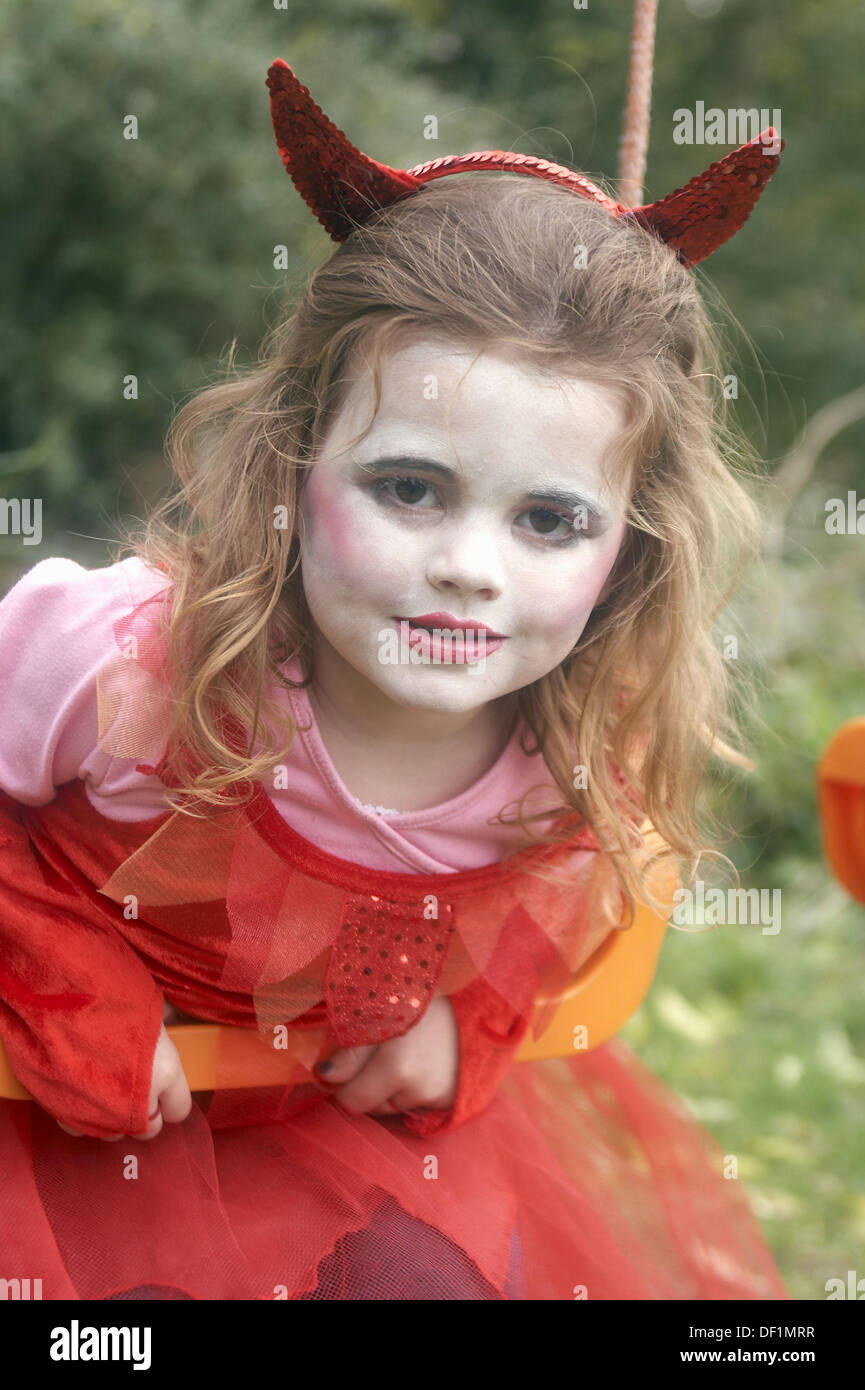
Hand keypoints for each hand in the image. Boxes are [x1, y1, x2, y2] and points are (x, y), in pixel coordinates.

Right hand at [57, 1011, 192, 1141]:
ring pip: (115, 1133)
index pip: (179, 1109)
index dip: (172, 1098)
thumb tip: (173, 1018)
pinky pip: (80, 1129)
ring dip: (113, 1116)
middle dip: (144, 1111)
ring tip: (102, 1085)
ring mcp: (101, 1116)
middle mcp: (136, 1105)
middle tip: (133, 1084)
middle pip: (149, 1128)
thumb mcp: (146, 1005)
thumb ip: (164, 1022)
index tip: (164, 1086)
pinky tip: (77, 1090)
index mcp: (164, 1074)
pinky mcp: (67, 1118)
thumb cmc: (106, 996)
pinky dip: (80, 1115)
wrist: (54, 1002)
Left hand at [316, 996, 459, 1116]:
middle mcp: (423, 1090)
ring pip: (399, 1103)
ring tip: (410, 1050)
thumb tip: (322, 1078)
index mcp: (398, 1068)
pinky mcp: (458, 1099)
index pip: (352, 1102)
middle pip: (376, 1106)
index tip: (347, 1062)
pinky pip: (422, 1103)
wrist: (472, 990)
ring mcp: (443, 1097)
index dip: (345, 1083)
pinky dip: (419, 1088)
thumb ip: (349, 1051)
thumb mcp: (377, 1011)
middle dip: (371, 1084)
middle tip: (385, 1047)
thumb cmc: (420, 992)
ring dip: (397, 1086)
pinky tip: (427, 1061)